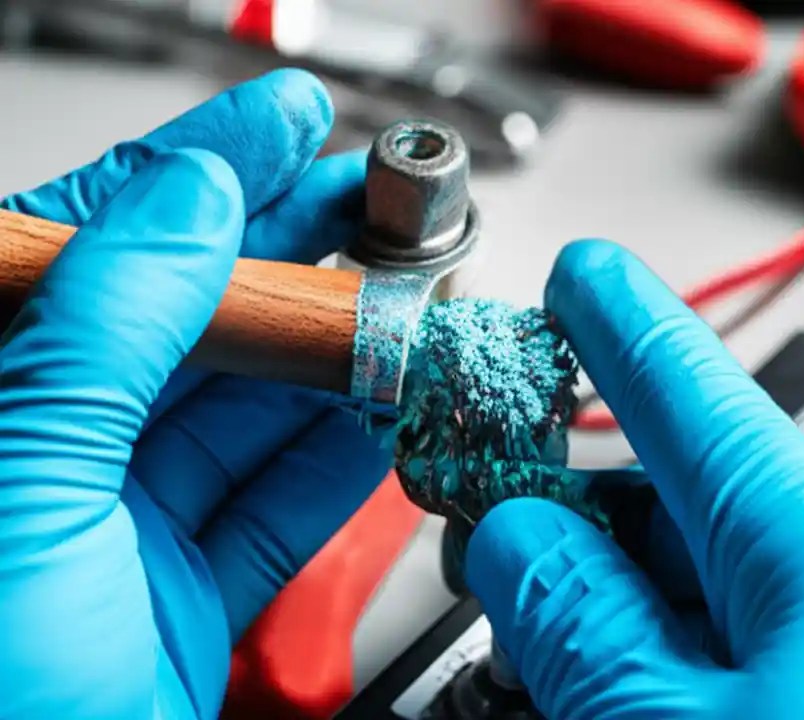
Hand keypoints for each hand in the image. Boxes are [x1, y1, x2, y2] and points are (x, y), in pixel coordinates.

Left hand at [0, 70, 390, 717]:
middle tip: (381, 206)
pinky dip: (339, 456)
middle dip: (292, 255)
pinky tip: (385, 404)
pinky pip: (272, 510)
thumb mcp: (18, 501)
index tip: (281, 123)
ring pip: (243, 414)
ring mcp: (109, 541)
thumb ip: (97, 338)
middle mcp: (39, 466)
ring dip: (337, 352)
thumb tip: (183, 199)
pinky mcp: (175, 609)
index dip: (189, 171)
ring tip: (410, 295)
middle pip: (183, 323)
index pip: (86, 251)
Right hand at [465, 240, 803, 718]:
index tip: (582, 278)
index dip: (621, 328)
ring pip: (751, 594)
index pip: (694, 396)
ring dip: (648, 616)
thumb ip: (583, 628)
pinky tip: (667, 701)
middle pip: (710, 506)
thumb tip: (520, 539)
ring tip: (566, 659)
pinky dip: (719, 668)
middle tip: (503, 535)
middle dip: (598, 520)